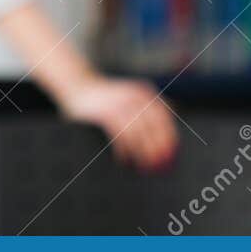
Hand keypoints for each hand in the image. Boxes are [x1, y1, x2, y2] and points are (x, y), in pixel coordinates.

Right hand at [58, 73, 177, 169]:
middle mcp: (133, 96)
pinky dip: (123, 150)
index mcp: (143, 93)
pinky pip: (119, 135)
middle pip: (152, 127)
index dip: (170, 136)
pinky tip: (123, 160)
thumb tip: (165, 145)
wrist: (78, 85)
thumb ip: (145, 115)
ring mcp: (119, 103)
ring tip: (140, 166)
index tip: (172, 154)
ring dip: (140, 152)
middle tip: (158, 166)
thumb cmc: (106, 100)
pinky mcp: (105, 112)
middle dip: (157, 148)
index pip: (163, 117)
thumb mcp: (128, 100)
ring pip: (137, 133)